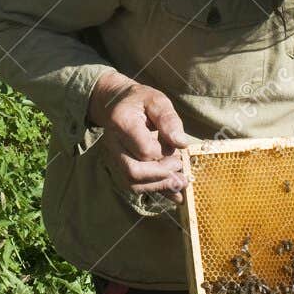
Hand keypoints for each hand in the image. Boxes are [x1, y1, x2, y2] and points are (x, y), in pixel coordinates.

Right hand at [87, 70, 190, 198]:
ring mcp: (112, 157)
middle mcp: (112, 143)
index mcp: (122, 122)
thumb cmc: (139, 100)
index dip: (164, 153)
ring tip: (180, 182)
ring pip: (131, 183)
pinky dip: (154, 191)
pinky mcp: (117, 166)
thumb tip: (181, 143)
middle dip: (161, 176)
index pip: (144, 150)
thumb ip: (169, 119)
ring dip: (158, 186)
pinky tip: (173, 193)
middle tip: (181, 169)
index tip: (177, 148)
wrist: (115, 103)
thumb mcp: (157, 100)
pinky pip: (132, 185)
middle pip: (134, 171)